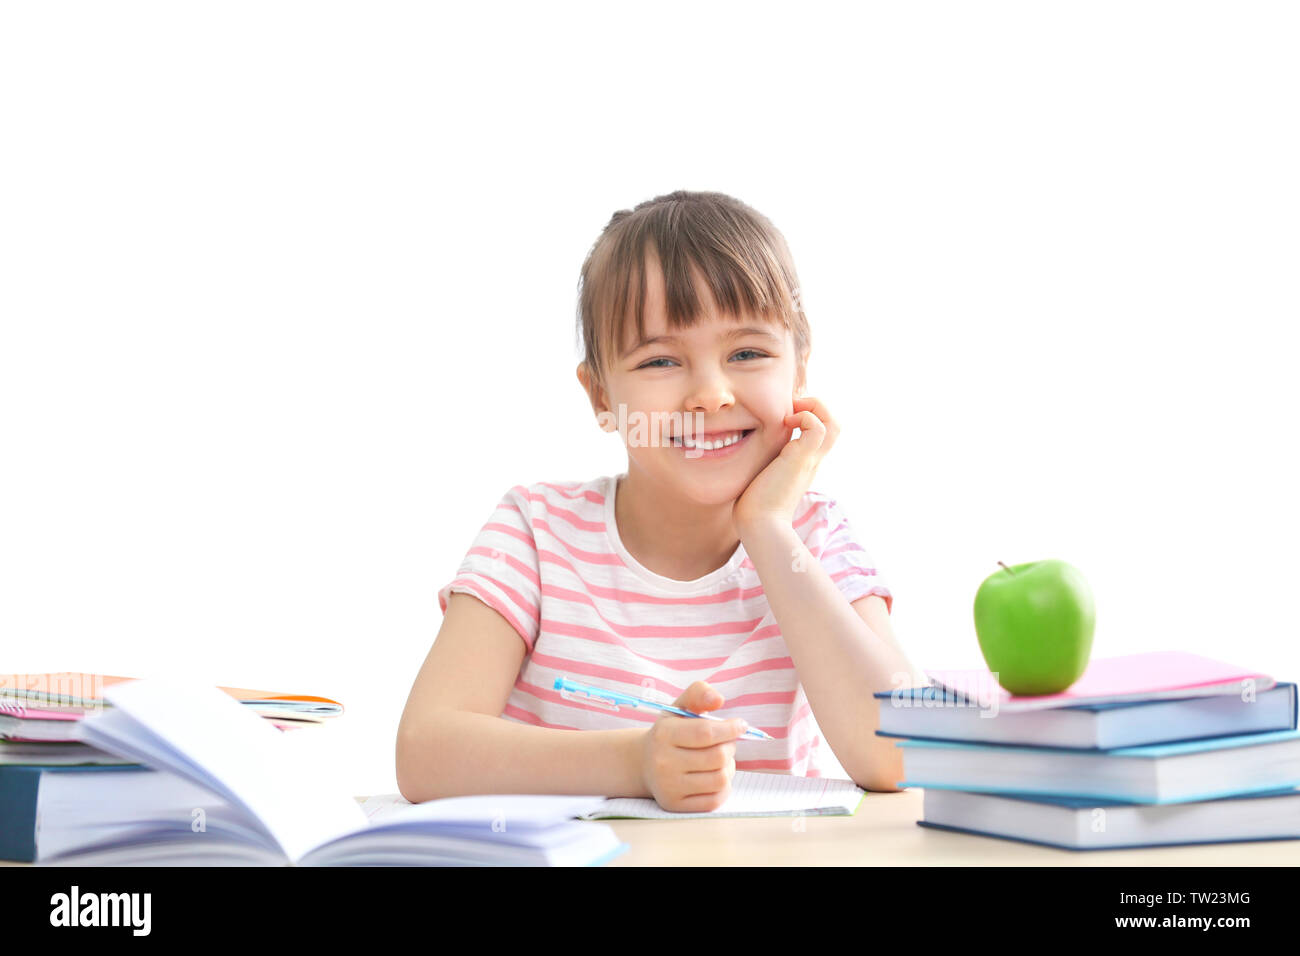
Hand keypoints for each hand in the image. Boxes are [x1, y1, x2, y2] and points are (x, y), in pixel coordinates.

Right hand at [639, 681, 745, 812]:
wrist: (644, 764)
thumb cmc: (670, 732)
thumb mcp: (679, 708)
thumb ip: (699, 693)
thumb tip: (718, 700)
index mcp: (663, 734)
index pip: (706, 733)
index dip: (730, 729)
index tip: (741, 725)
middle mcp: (663, 763)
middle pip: (717, 757)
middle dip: (730, 747)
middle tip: (727, 742)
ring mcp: (669, 787)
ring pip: (720, 779)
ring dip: (728, 767)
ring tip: (720, 759)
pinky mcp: (676, 805)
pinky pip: (715, 800)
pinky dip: (723, 787)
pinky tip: (715, 775)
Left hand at [732, 395, 839, 535]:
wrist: (759, 523)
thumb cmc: (754, 505)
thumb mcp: (761, 475)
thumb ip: (761, 462)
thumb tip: (742, 452)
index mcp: (803, 463)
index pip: (821, 433)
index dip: (808, 416)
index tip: (785, 413)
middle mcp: (812, 460)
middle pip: (834, 426)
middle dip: (816, 407)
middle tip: (791, 408)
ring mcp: (809, 459)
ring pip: (834, 424)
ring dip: (815, 409)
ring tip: (792, 413)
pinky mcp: (801, 459)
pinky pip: (818, 428)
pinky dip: (805, 417)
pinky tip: (785, 423)